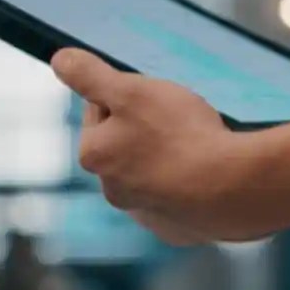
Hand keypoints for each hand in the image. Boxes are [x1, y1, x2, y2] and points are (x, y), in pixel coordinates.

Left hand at [52, 49, 267, 242]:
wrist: (230, 188)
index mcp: (94, 155)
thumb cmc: (179, 135)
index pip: (99, 108)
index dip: (127, 94)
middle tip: (179, 120)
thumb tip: (59, 60)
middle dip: (146, 128)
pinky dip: (188, 184)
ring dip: (167, 156)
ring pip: (151, 171)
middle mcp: (112, 190)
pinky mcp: (177, 229)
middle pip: (125, 143)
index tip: (154, 98)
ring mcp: (145, 214)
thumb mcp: (130, 90)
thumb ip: (90, 75)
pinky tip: (207, 174)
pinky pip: (178, 197)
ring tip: (197, 146)